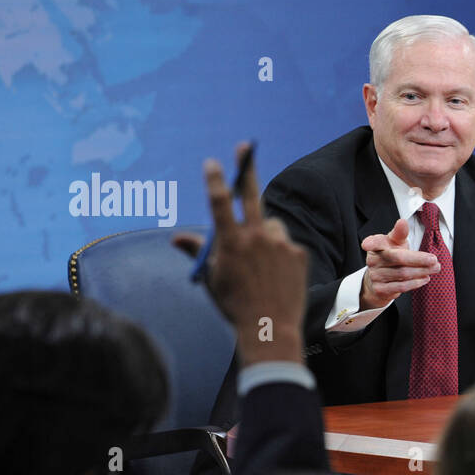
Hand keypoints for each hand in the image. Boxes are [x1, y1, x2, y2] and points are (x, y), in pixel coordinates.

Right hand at [172, 142, 307, 365]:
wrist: (269, 329)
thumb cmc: (234, 304)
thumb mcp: (211, 278)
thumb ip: (198, 252)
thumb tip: (175, 238)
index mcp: (230, 243)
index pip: (219, 203)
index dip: (214, 180)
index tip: (212, 163)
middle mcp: (256, 239)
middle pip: (250, 194)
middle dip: (245, 168)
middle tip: (246, 145)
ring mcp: (280, 245)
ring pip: (271, 226)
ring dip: (265, 234)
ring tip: (261, 264)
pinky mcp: (299, 253)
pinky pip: (286, 244)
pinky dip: (280, 253)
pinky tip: (277, 274)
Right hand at [360, 217, 439, 308]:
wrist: (381, 280)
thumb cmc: (391, 257)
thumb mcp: (395, 243)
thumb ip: (400, 233)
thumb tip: (402, 221)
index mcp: (376, 246)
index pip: (374, 242)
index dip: (371, 243)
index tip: (367, 244)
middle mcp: (373, 261)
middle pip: (398, 258)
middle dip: (419, 259)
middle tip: (434, 259)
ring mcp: (375, 276)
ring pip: (402, 273)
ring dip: (422, 271)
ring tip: (435, 268)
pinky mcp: (380, 289)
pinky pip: (401, 286)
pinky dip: (415, 283)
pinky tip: (425, 278)